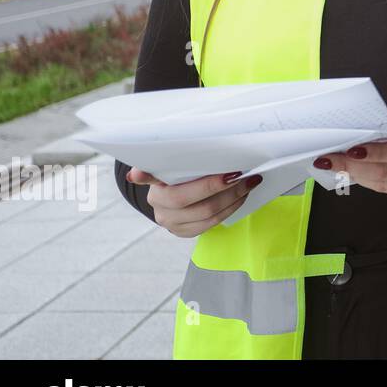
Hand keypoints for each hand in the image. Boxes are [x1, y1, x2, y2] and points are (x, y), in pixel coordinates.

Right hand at [125, 168, 262, 237]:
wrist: (180, 199)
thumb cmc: (185, 175)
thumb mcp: (181, 163)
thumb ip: (180, 158)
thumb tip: (175, 155)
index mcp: (154, 181)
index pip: (146, 176)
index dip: (142, 175)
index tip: (137, 174)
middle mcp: (157, 203)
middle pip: (185, 198)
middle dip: (217, 186)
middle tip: (240, 174)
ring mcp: (169, 220)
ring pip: (206, 212)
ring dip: (233, 197)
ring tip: (249, 182)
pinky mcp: (183, 232)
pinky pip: (212, 223)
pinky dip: (231, 207)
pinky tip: (241, 196)